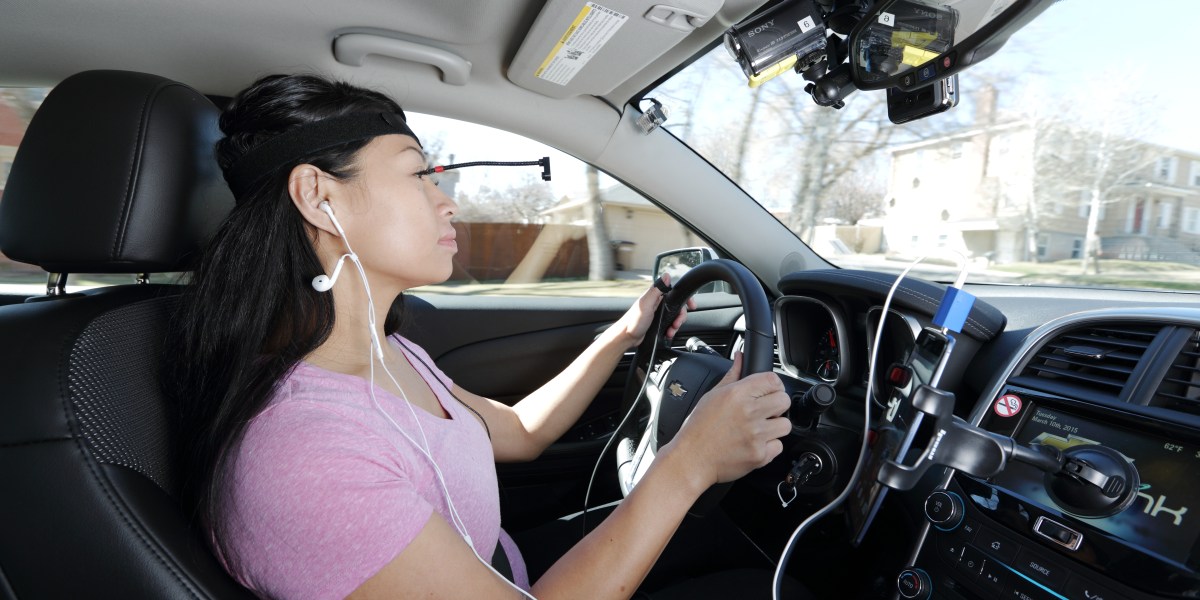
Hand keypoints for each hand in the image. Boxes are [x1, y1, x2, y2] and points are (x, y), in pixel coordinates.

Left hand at [616, 273, 695, 346]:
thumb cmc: (633, 321)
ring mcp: (659, 313)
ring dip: (676, 324)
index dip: (685, 298)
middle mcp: (658, 303)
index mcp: (656, 296)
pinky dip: (672, 329)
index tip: (691, 305)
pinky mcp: (659, 322)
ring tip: (671, 330)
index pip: (675, 292)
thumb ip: (656, 290)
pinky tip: (668, 333)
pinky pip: (671, 324)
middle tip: (677, 323)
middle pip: (678, 306)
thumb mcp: (646, 304)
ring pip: (675, 316)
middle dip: (681, 316)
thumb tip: (666, 275)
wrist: (627, 337)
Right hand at [666, 352, 791, 487]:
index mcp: (737, 394)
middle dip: (776, 405)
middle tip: (764, 412)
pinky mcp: (760, 455)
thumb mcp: (712, 395)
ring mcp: (756, 435)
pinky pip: (778, 446)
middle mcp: (749, 412)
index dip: (773, 385)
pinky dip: (769, 447)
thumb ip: (732, 375)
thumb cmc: (698, 428)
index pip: (773, 380)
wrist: (692, 458)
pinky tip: (754, 444)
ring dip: (775, 427)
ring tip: (759, 430)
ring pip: (785, 424)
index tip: (768, 392)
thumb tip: (741, 358)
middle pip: (784, 400)